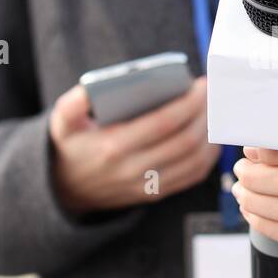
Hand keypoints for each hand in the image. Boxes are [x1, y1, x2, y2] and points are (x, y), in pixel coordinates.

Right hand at [49, 75, 220, 212]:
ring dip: (210, 134)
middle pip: (185, 141)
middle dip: (205, 115)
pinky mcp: (156, 193)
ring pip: (194, 160)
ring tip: (214, 112)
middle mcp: (133, 169)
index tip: (201, 85)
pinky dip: (208, 156)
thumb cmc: (73, 144)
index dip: (188, 103)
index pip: (163, 123)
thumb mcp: (63, 122)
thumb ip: (72, 104)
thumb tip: (90, 88)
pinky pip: (192, 176)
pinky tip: (210, 137)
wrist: (69, 187)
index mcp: (113, 146)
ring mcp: (147, 185)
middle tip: (214, 95)